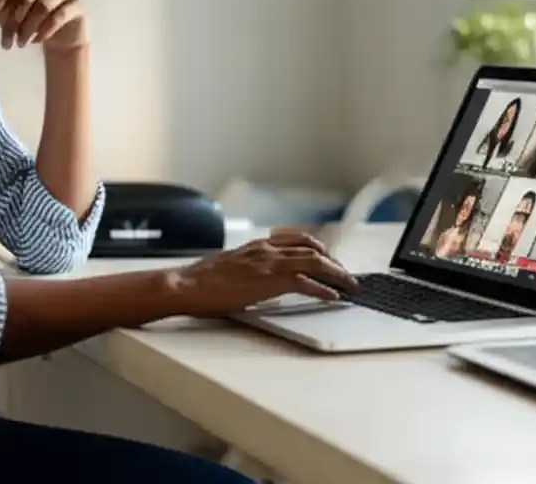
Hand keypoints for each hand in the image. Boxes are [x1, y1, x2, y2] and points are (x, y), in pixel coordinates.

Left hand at [0, 0, 89, 52]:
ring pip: (44, 5)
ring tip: (21, 43)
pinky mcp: (76, 6)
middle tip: (9, 38)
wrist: (57, 39)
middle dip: (15, 18)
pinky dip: (45, 30)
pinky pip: (59, 15)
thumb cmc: (27, 21)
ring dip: (29, 27)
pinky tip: (37, 40)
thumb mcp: (2, 14)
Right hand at [173, 230, 358, 316]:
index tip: (330, 259)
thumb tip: (259, 279)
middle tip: (346, 276)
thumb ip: (250, 267)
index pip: (298, 239)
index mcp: (258, 245)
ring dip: (337, 274)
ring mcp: (269, 263)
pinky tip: (333, 297)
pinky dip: (323, 290)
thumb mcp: (231, 266)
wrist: (185, 285)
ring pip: (315, 262)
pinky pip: (306, 283)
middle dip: (334, 262)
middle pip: (313, 248)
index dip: (319, 249)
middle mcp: (267, 249)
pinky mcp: (269, 280)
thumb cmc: (201, 281)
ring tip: (350, 285)